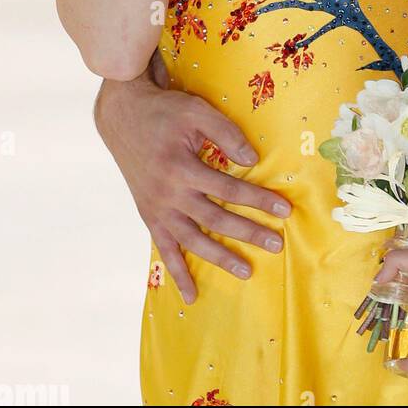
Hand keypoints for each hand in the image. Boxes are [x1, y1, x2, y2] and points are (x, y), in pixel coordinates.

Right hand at [94, 61, 291, 303]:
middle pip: (216, 219)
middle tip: (276, 245)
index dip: (258, 200)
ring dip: (220, 258)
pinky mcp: (150, 217)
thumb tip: (252, 159)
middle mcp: (169, 195)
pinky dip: (178, 274)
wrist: (123, 117)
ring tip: (246, 270)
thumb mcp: (196, 112)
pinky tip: (191, 295)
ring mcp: (158, 210)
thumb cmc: (164, 112)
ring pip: (193, 241)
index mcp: (182, 168)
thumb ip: (226, 133)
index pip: (229, 189)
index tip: (284, 210)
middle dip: (248, 233)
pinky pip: (165, 251)